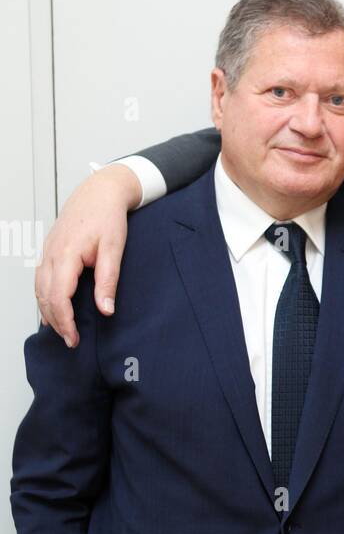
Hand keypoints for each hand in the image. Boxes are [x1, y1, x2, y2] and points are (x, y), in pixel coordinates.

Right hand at [35, 164, 140, 346]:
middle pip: (45, 297)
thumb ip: (108, 282)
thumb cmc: (107, 217)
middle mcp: (50, 254)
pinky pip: (40, 279)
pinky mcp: (49, 251)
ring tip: (63, 330)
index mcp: (66, 254)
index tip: (74, 338)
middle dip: (57, 322)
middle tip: (72, 341)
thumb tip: (106, 311)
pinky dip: (44, 298)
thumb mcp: (114, 250)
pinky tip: (52, 310)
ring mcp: (46, 252)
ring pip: (39, 289)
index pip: (58, 297)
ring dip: (48, 312)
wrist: (99, 192)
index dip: (65, 322)